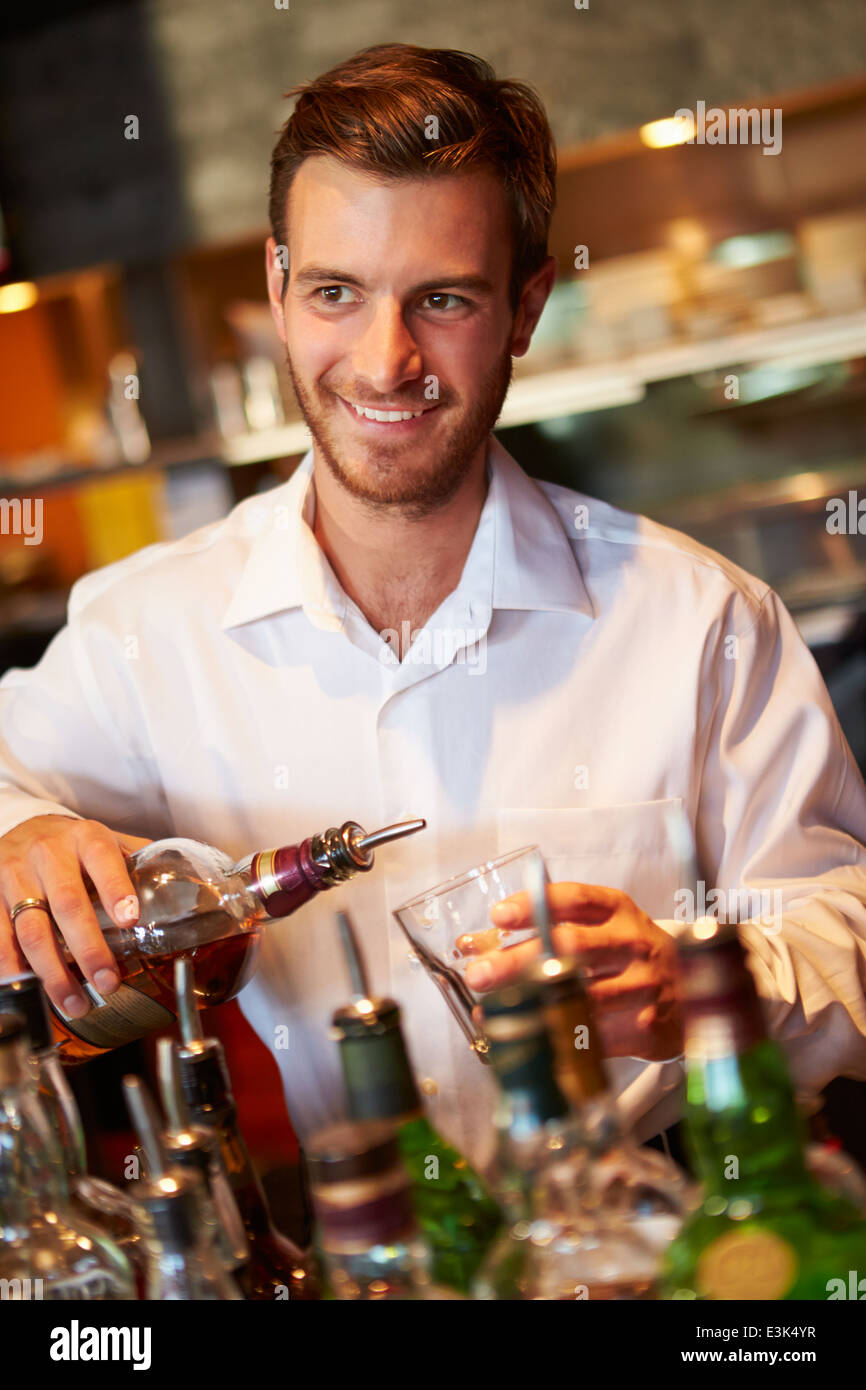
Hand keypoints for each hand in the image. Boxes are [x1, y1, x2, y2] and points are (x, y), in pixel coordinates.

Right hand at [0, 815, 152, 1017]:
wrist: (21, 827)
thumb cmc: (73, 845)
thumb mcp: (106, 842)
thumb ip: (139, 862)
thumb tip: (193, 886)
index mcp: (86, 839)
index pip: (103, 860)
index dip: (115, 889)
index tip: (129, 920)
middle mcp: (48, 854)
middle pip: (68, 904)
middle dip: (89, 948)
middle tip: (109, 981)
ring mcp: (15, 875)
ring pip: (31, 928)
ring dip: (53, 971)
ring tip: (75, 1002)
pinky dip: (10, 966)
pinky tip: (26, 989)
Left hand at [464, 881, 683, 1061]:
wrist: (693, 991)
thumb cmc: (631, 954)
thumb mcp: (602, 927)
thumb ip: (547, 929)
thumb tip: (474, 943)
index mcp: (618, 911)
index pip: (575, 899)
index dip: (535, 905)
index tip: (498, 916)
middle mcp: (633, 943)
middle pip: (571, 948)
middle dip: (520, 961)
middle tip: (480, 972)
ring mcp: (643, 985)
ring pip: (581, 997)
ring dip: (530, 1005)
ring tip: (491, 1010)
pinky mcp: (645, 1026)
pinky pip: (593, 1035)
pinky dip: (554, 1037)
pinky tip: (523, 1037)